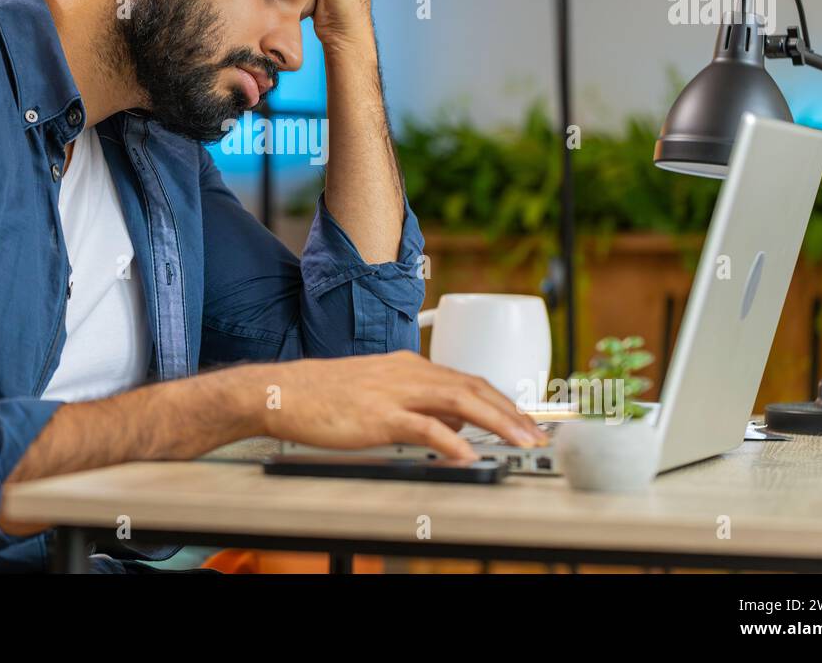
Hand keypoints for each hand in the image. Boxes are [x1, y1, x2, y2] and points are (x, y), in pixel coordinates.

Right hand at [253, 351, 549, 459]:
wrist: (284, 392)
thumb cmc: (324, 396)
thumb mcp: (379, 392)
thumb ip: (417, 404)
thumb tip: (453, 425)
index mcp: (410, 366)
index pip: (468, 380)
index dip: (502, 401)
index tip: (526, 421)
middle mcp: (408, 373)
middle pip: (473, 388)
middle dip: (511, 413)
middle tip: (537, 436)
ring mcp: (394, 392)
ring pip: (458, 401)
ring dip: (496, 422)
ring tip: (519, 442)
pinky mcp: (378, 415)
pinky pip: (423, 426)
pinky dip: (451, 440)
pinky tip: (468, 455)